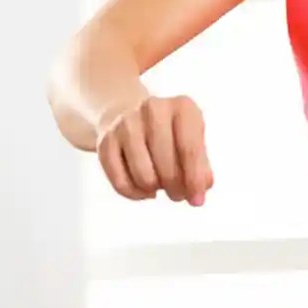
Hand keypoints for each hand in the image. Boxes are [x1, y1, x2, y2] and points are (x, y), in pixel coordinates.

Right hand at [96, 95, 213, 205]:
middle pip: (167, 166)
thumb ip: (201, 165)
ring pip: (144, 176)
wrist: (129, 113)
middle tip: (178, 194)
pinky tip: (144, 189)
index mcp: (182, 107)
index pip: (190, 149)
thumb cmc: (170, 133)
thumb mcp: (193, 140)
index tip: (197, 200)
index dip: (195, 180)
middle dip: (175, 188)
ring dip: (155, 190)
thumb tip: (201, 188)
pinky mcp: (106, 141)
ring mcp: (126, 124)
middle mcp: (153, 109)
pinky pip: (120, 182)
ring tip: (160, 185)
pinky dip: (135, 194)